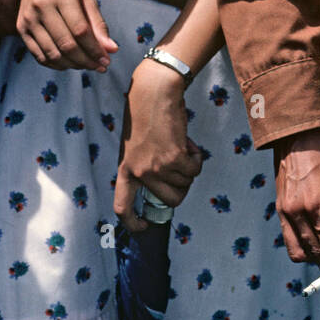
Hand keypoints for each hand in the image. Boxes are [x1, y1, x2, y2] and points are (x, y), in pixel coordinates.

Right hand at [16, 0, 117, 70]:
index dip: (94, 49)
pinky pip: (39, 55)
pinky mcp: (21, 29)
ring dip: (73, 65)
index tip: (107, 59)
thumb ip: (98, 23)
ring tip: (87, 65)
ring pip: (52, 54)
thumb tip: (112, 49)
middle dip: (86, 60)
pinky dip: (56, 65)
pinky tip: (70, 63)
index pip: (80, 31)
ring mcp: (28, 20)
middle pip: (66, 45)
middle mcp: (41, 7)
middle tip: (100, 66)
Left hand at [115, 58, 203, 230]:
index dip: (133, 222)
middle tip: (183, 170)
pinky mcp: (174, 158)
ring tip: (182, 147)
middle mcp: (140, 173)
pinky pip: (194, 169)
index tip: (144, 226)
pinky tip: (189, 143)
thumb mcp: (136, 146)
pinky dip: (197, 158)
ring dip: (190, 167)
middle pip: (169, 200)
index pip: (122, 206)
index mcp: (126, 169)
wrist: (154, 93)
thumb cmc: (146, 114)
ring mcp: (157, 167)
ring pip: (186, 182)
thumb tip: (168, 182)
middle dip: (182, 188)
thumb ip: (146, 165)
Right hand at [275, 129, 319, 300]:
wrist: (296, 135)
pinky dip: (302, 246)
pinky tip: (314, 237)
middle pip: (315, 254)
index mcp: (318, 205)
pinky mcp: (278, 209)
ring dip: (314, 256)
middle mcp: (298, 213)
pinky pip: (289, 239)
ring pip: (299, 252)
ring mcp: (285, 212)